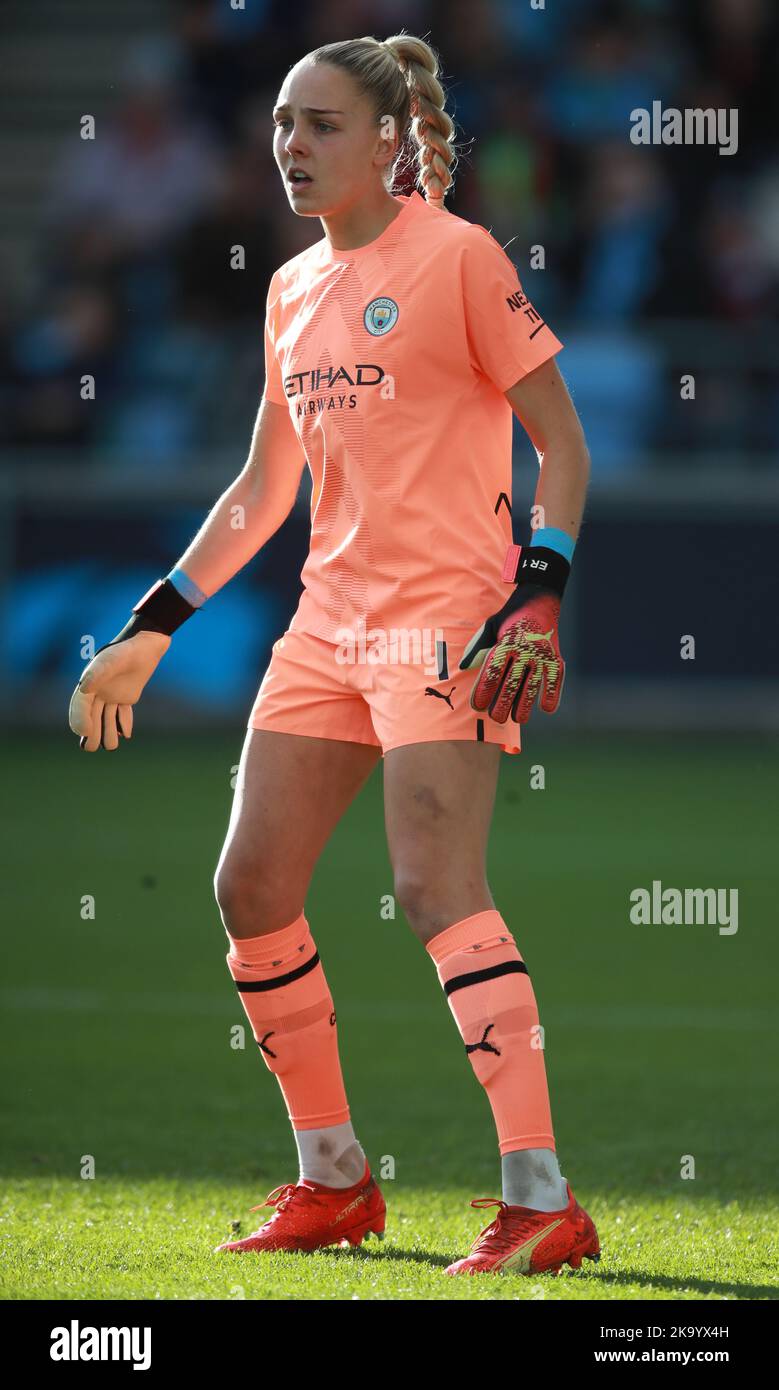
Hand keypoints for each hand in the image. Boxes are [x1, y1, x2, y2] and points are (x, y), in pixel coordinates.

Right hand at [68, 630, 170, 750]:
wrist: (145, 646)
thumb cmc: (126, 651)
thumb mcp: (111, 660)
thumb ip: (98, 673)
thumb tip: (84, 689)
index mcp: (88, 684)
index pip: (80, 707)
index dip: (80, 720)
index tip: (86, 732)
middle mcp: (97, 693)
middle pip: (90, 718)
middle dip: (90, 734)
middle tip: (92, 747)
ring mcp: (111, 697)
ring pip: (105, 720)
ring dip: (107, 733)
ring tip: (112, 744)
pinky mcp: (126, 699)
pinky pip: (121, 716)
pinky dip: (123, 725)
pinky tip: (126, 734)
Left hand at [459, 588, 564, 724]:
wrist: (539, 600)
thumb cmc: (510, 619)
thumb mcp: (490, 627)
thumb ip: (478, 647)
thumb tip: (462, 667)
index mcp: (505, 643)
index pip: (492, 672)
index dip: (484, 692)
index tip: (478, 706)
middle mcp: (524, 650)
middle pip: (511, 684)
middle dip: (502, 705)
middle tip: (496, 718)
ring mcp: (541, 655)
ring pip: (532, 686)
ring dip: (525, 706)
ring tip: (518, 719)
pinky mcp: (556, 658)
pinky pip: (555, 680)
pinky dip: (552, 695)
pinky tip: (546, 708)